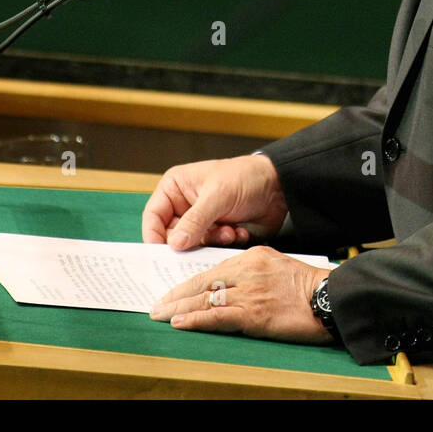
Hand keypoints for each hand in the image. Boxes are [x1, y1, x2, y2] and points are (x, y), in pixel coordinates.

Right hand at [141, 154, 287, 249]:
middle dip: (192, 241)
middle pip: (171, 236)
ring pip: (192, 244)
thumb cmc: (246, 177)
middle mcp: (184, 204)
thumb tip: (175, 245)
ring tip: (229, 231)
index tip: (164, 254)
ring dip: (212, 241)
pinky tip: (238, 231)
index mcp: (175, 187)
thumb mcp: (218, 196)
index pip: (153, 217)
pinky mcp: (216, 230)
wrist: (279, 185)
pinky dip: (224, 242)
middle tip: (208, 240)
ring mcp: (200, 219)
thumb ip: (195, 221)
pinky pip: (210, 247)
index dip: (155, 237)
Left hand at [149, 246, 332, 343]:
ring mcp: (249, 292)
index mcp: (252, 256)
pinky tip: (179, 322)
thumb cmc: (307, 287)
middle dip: (176, 294)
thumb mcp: (277, 266)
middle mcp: (247, 271)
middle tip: (157, 304)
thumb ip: (252, 272)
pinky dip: (195, 319)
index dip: (189, 282)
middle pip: (203, 282)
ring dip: (178, 308)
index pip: (213, 270)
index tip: (174, 291)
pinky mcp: (253, 313)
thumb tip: (228, 285)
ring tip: (160, 315)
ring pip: (205, 298)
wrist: (328, 298)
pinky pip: (216, 315)